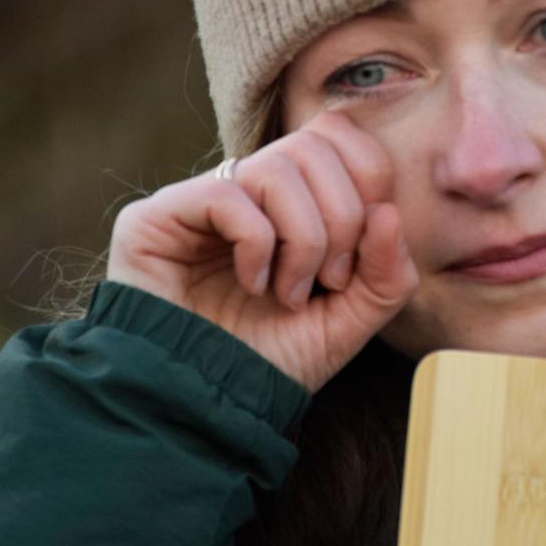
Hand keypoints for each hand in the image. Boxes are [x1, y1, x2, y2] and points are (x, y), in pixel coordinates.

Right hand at [106, 113, 418, 392]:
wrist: (205, 407)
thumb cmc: (271, 362)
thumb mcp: (349, 324)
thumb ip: (385, 276)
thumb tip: (389, 212)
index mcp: (292, 199)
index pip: (341, 138)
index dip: (368, 184)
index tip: (358, 257)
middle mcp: (247, 188)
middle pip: (314, 143)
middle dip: (341, 217)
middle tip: (329, 282)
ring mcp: (201, 198)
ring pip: (276, 167)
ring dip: (302, 238)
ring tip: (289, 293)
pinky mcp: (157, 217)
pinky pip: (228, 195)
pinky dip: (256, 244)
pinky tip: (251, 285)